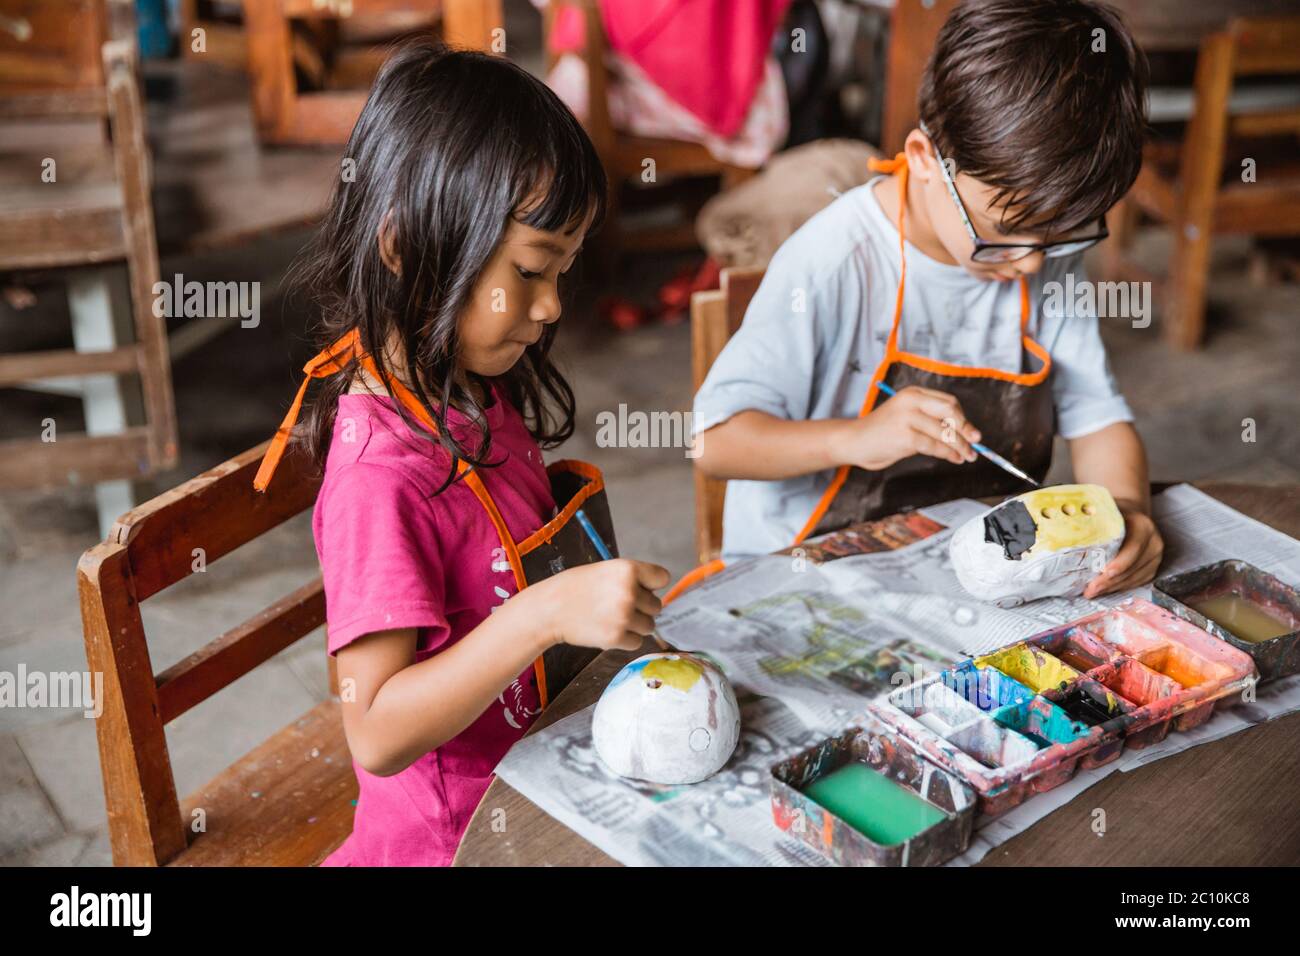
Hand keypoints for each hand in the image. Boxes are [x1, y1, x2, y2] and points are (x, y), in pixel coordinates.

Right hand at [532, 559, 670, 651]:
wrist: (550, 609)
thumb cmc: (577, 587)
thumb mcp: (606, 570)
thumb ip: (633, 579)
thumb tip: (657, 597)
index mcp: (628, 569)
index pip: (663, 578)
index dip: (651, 585)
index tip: (638, 589)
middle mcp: (629, 592)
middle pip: (657, 606)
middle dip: (641, 608)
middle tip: (616, 606)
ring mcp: (624, 616)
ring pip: (649, 626)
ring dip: (634, 625)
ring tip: (611, 618)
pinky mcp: (617, 637)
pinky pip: (637, 642)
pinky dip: (625, 639)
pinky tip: (607, 629)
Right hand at [837, 386, 981, 469]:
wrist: (853, 441)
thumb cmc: (880, 432)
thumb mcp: (905, 417)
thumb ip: (928, 419)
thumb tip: (962, 433)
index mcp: (913, 393)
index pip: (948, 402)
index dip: (964, 418)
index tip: (972, 432)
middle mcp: (911, 401)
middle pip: (951, 412)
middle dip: (966, 429)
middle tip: (975, 443)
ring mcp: (907, 417)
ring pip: (945, 431)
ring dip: (960, 446)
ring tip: (966, 456)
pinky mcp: (905, 436)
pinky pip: (935, 446)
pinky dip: (948, 454)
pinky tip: (953, 458)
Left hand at [1084, 501, 1163, 597]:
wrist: (1132, 514)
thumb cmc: (1114, 513)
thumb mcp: (1105, 510)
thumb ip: (1093, 519)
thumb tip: (1066, 530)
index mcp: (1143, 526)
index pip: (1133, 547)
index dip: (1120, 562)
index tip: (1104, 572)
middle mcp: (1153, 542)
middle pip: (1132, 567)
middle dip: (1110, 580)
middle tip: (1091, 589)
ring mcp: (1155, 557)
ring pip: (1134, 578)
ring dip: (1112, 587)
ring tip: (1092, 592)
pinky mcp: (1151, 568)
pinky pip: (1136, 582)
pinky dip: (1119, 587)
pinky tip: (1104, 589)